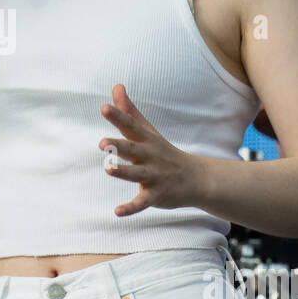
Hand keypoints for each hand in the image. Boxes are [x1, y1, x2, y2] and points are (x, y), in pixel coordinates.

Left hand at [99, 83, 204, 216]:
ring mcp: (154, 176)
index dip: (118, 117)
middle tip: (101, 143)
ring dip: (123, 172)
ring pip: (137, 174)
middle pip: (132, 149)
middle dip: (118, 146)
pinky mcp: (156, 195)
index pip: (130, 126)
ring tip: (108, 169)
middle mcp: (149, 156)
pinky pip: (142, 202)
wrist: (196, 178)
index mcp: (145, 140)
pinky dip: (131, 208)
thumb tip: (116, 86)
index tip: (104, 108)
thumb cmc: (163, 152)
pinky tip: (117, 212)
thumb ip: (129, 110)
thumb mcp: (147, 130)